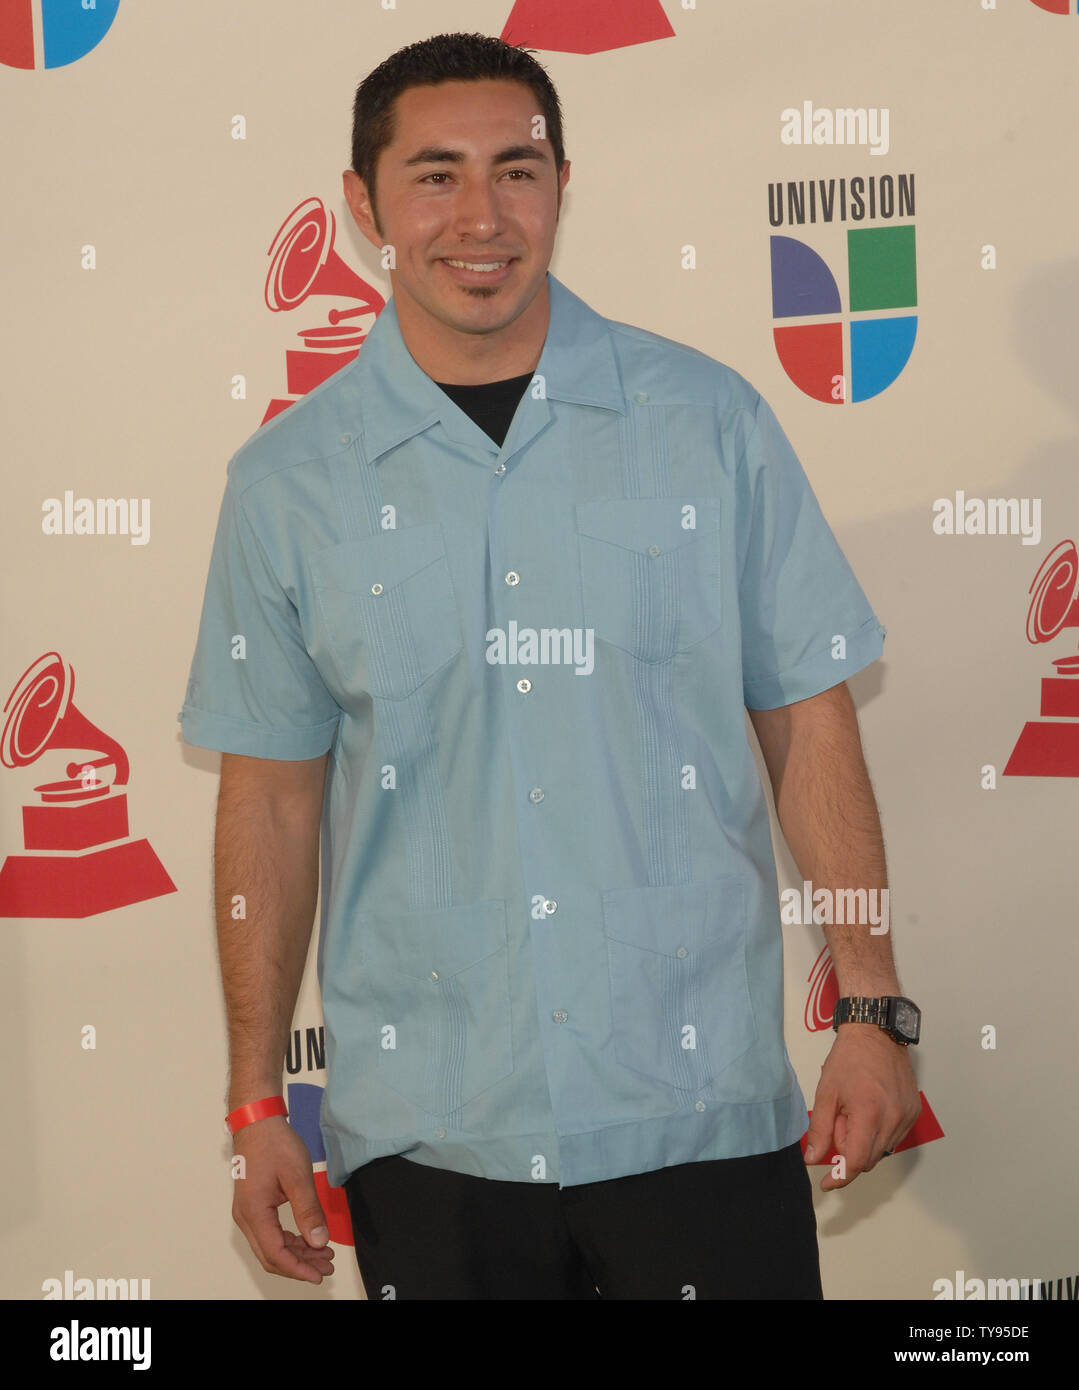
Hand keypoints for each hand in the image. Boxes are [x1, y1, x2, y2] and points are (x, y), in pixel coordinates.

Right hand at [231, 1115, 335, 1281]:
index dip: (298, 1269)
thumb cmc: (274, 1143)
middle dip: (299, 1265)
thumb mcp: (297, 1175)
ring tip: (323, 1254)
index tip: (319, 1275)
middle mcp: (246, 1218)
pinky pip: (270, 1233)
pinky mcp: (254, 1206)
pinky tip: (308, 1239)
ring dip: (296, 1253)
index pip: (275, 1254)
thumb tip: (319, 1242)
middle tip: (326, 1267)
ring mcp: (247, 1212)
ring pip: (271, 1246)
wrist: (258, 1121)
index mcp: (254, 1213)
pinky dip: (289, 1240)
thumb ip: (309, 1211)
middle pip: (271, 1255)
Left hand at [804, 1025, 920, 1190]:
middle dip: (848, 1151)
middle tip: (838, 1122)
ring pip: (881, 1150)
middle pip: (868, 1159)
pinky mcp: (914, 1113)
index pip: (856, 1162)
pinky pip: (893, 1137)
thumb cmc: (849, 1059)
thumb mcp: (826, 1092)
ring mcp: (907, 1117)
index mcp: (869, 1113)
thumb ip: (820, 1129)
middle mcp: (893, 1118)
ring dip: (863, 1142)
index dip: (839, 1177)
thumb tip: (813, 1159)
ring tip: (854, 1111)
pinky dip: (877, 1134)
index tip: (827, 1184)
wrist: (876, 1033)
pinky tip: (869, 1111)